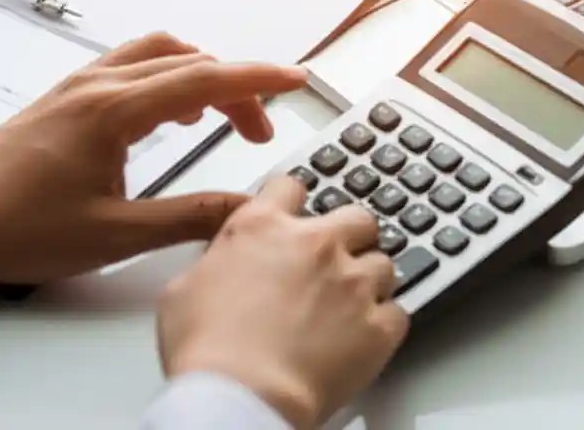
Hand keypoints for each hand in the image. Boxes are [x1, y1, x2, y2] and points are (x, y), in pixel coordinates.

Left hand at [0, 32, 308, 283]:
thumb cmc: (22, 229)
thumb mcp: (116, 235)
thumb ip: (189, 217)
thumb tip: (247, 209)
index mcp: (114, 112)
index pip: (205, 79)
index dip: (258, 78)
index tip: (298, 79)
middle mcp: (98, 87)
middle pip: (188, 63)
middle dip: (236, 88)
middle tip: (261, 132)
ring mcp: (78, 88)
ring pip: (157, 56)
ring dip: (198, 76)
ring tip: (219, 120)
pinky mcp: (65, 100)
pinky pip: (129, 68)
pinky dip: (165, 79)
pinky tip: (169, 119)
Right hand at [155, 176, 409, 429]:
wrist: (241, 396)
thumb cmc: (206, 349)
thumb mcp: (185, 287)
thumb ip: (216, 261)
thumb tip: (222, 267)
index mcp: (263, 227)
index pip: (291, 187)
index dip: (292, 201)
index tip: (294, 215)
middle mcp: (315, 244)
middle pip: (355, 218)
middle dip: (348, 236)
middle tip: (332, 261)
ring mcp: (353, 283)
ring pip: (383, 263)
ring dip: (368, 281)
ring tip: (348, 306)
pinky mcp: (379, 325)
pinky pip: (398, 312)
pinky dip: (384, 324)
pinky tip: (364, 337)